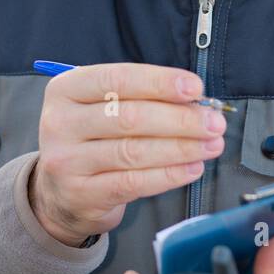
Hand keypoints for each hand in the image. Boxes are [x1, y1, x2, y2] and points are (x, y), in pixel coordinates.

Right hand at [28, 62, 225, 245]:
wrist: (60, 193)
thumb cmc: (94, 139)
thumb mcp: (103, 108)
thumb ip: (142, 98)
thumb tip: (196, 99)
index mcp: (66, 89)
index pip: (117, 79)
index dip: (160, 82)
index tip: (195, 88)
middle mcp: (59, 123)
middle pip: (129, 117)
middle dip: (181, 119)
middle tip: (214, 122)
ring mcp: (67, 161)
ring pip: (134, 151)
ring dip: (182, 148)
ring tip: (212, 145)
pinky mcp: (81, 194)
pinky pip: (134, 183)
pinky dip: (169, 175)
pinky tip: (192, 168)